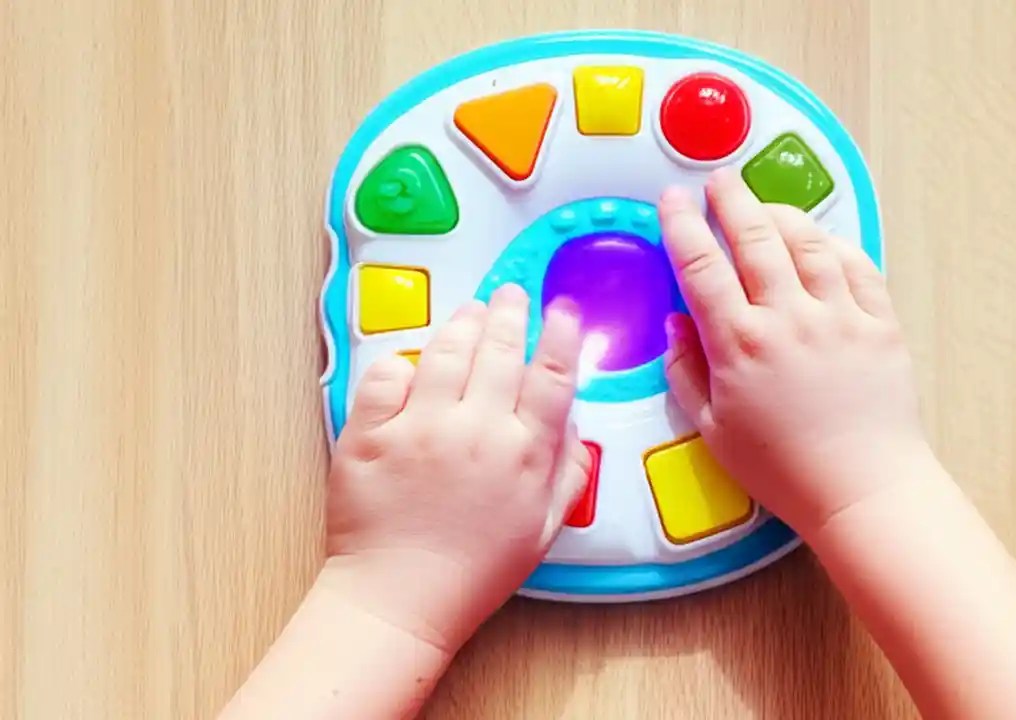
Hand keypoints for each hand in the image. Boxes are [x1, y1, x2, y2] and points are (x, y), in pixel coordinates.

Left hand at [322, 285, 589, 654]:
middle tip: (512, 295)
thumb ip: (567, 473)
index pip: (551, 376)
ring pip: (445, 352)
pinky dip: (399, 362)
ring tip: (472, 311)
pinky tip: (412, 359)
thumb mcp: (543, 528)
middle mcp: (475, 431)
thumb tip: (575, 426)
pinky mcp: (370, 434)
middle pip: (499, 351)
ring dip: (463, 324)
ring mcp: (419, 428)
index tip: (564, 309)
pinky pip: (385, 376)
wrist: (400, 598)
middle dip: (510, 314)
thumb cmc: (475, 570)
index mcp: (523, 453)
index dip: (561, 336)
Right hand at [658, 170, 928, 538]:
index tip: (672, 201)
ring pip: (807, 241)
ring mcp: (839, 316)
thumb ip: (686, 371)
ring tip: (764, 206)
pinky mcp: (880, 323)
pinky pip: (856, 265)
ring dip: (781, 213)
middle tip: (719, 181)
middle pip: (754, 237)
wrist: (862, 489)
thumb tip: (677, 323)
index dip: (682, 225)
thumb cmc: (783, 469)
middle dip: (731, 199)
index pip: (701, 266)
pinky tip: (819, 242)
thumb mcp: (712, 430)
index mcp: (740, 344)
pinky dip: (833, 244)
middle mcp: (789, 319)